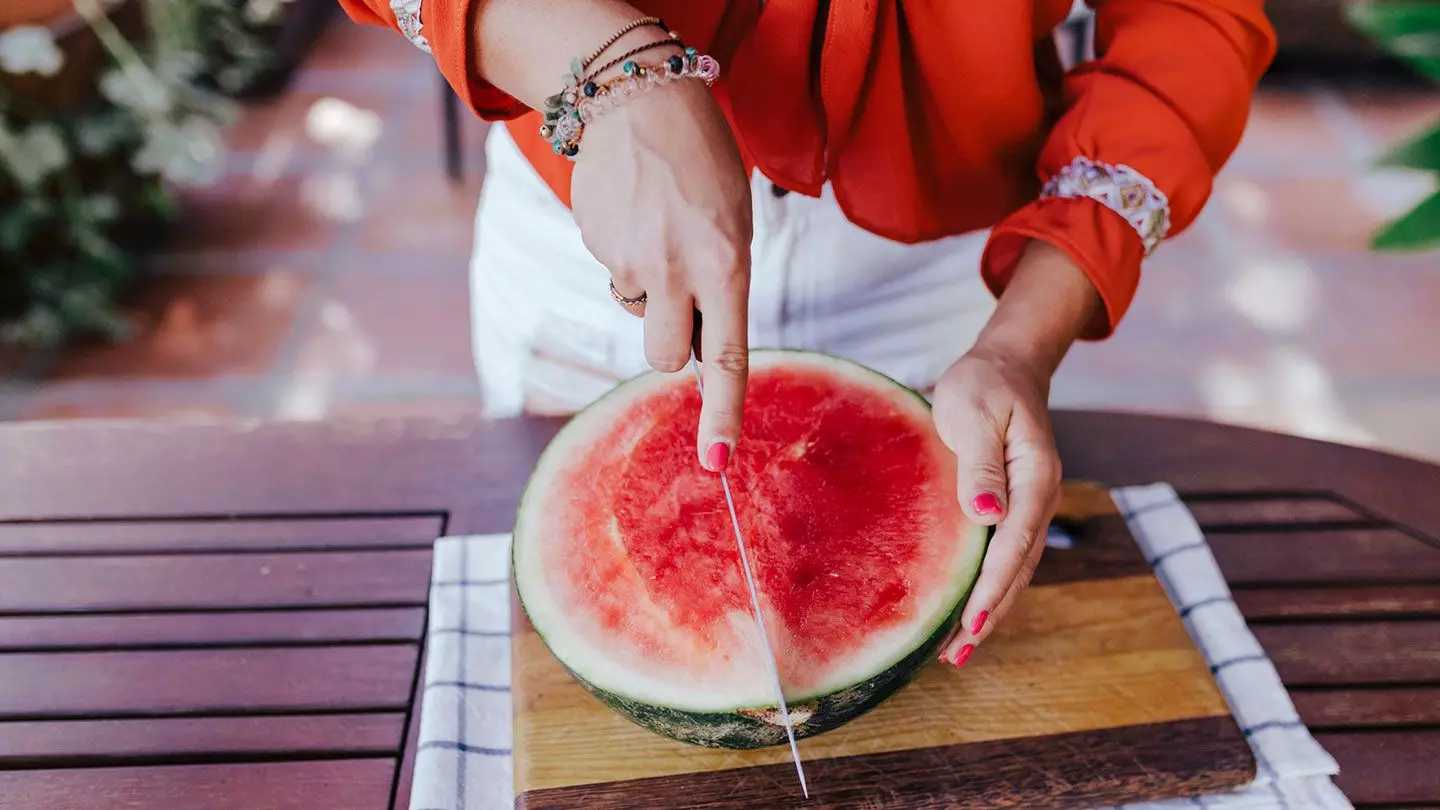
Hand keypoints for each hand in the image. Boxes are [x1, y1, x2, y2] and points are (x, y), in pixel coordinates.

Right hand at [570, 69, 753, 470]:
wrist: (640, 97)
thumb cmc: (703, 162)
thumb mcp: (734, 223)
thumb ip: (721, 285)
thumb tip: (695, 341)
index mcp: (724, 265)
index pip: (726, 358)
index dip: (723, 414)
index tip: (718, 462)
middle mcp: (674, 272)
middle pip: (664, 357)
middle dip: (671, 343)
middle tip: (682, 299)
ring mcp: (628, 261)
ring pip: (637, 312)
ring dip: (649, 291)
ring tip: (659, 230)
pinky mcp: (594, 246)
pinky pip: (614, 274)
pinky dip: (625, 255)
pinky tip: (634, 212)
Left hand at [928, 239, 1102, 666]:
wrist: (1005, 366)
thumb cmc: (984, 385)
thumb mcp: (976, 414)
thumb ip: (981, 465)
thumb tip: (986, 515)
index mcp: (1035, 478)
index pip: (1013, 544)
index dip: (992, 586)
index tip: (970, 621)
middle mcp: (1039, 499)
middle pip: (1017, 569)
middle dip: (989, 614)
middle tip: (956, 655)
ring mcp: (1030, 506)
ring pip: (1013, 569)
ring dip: (989, 609)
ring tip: (956, 650)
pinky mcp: (1014, 508)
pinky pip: (1004, 556)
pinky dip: (987, 587)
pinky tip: (965, 610)